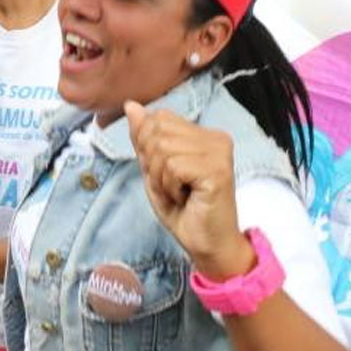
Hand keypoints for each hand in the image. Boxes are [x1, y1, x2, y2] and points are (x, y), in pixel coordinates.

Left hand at [127, 102, 254, 279]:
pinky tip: (186, 198)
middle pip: (158, 130)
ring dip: (161, 178)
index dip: (148, 147)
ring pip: (163, 148)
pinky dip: (169, 186)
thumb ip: (144, 137)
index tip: (166, 174)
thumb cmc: (183, 210)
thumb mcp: (154, 169)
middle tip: (172, 187)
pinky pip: (173, 166)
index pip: (159, 118)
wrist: (206, 245)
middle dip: (153, 163)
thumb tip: (130, 105)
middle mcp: (216, 137)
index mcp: (204, 133)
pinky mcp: (218, 170)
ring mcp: (219, 152)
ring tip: (179, 193)